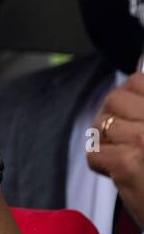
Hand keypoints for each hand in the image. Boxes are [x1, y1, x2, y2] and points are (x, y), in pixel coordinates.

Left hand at [88, 74, 143, 226]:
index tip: (134, 111)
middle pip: (114, 100)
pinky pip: (95, 153)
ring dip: (108, 141)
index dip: (129, 94)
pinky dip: (102, 163)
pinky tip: (119, 171)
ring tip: (126, 154)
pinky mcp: (126, 164)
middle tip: (126, 137)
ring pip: (102, 126)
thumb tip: (137, 63)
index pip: (136, 82)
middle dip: (113, 117)